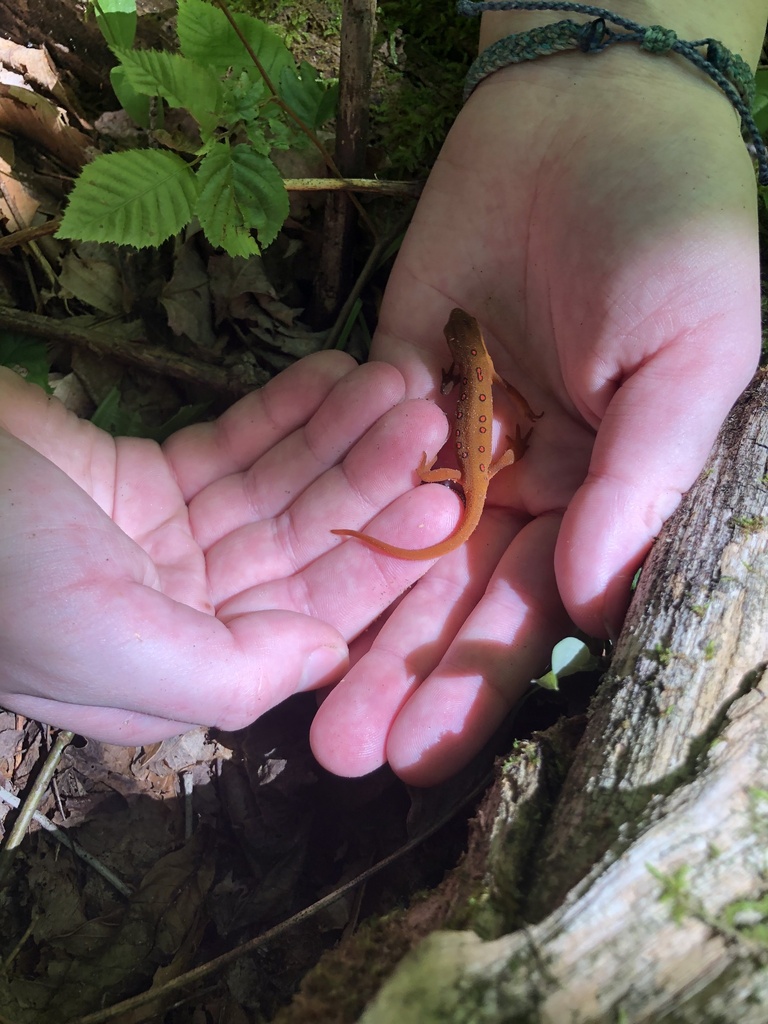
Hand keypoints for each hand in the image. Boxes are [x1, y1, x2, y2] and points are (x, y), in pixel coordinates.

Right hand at [0, 357, 452, 744]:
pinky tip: (337, 372)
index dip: (374, 561)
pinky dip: (282, 409)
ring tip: (400, 381)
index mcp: (175, 668)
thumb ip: (225, 672)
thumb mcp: (100, 642)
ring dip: (338, 435)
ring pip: (274, 487)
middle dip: (367, 481)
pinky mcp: (143, 473)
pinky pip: (230, 442)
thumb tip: (329, 657)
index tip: (441, 502)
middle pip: (299, 543)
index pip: (302, 617)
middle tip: (436, 420)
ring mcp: (164, 538)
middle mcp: (181, 609)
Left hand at [309, 45, 760, 783]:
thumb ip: (641, 478)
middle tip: (345, 754)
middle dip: (401, 670)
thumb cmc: (674, 237)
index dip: (482, 678)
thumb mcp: (690, 359)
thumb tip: (590, 601)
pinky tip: (278, 581)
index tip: (429, 754)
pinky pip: (350, 453)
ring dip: (350, 616)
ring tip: (303, 696)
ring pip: (390, 540)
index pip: (534, 604)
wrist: (591, 118)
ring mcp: (447, 436)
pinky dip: (321, 509)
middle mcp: (517, 482)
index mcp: (595, 492)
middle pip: (449, 591)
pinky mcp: (390, 381)